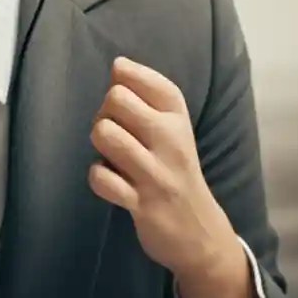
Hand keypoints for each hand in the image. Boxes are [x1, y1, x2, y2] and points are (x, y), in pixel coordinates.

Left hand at [88, 57, 255, 297]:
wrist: (199, 231)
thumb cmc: (175, 171)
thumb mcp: (174, 129)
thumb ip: (147, 99)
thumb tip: (117, 66)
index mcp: (179, 118)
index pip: (151, 79)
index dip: (127, 78)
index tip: (128, 99)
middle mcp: (172, 140)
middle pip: (117, 98)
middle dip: (105, 112)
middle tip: (116, 132)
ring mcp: (157, 172)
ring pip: (105, 133)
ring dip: (100, 145)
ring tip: (113, 156)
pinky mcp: (142, 203)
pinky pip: (100, 177)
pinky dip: (99, 178)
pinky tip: (112, 182)